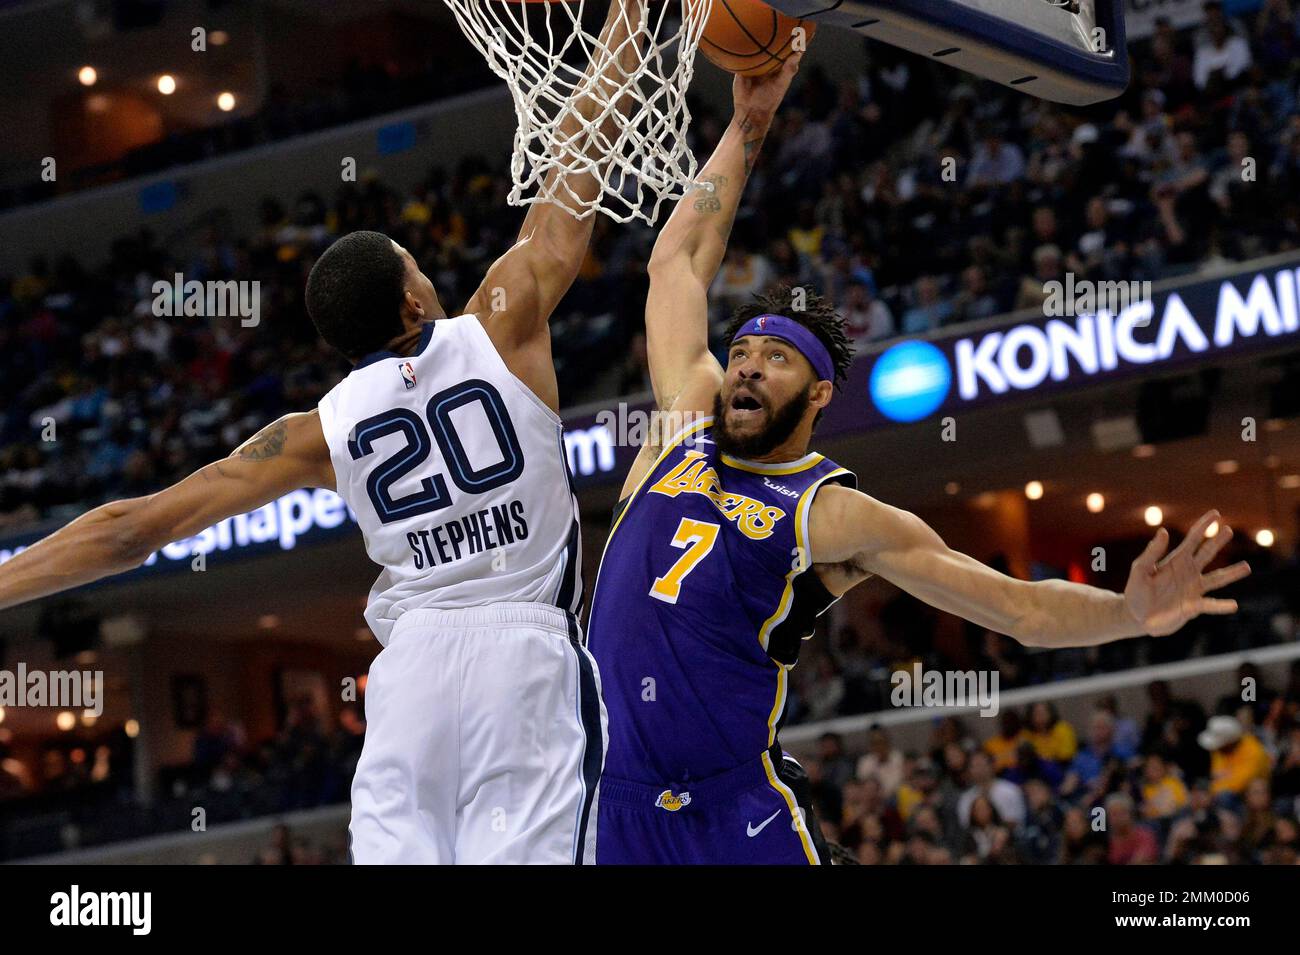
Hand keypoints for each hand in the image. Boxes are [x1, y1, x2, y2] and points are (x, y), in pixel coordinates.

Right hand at [731, 24, 814, 119]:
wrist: (750, 110)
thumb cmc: (769, 99)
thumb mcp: (781, 84)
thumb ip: (789, 69)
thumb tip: (797, 53)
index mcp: (782, 65)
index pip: (793, 48)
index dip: (800, 38)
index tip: (806, 26)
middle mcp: (771, 62)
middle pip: (777, 43)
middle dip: (782, 32)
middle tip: (786, 18)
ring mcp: (758, 63)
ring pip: (760, 47)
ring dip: (762, 36)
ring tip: (763, 21)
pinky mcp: (745, 66)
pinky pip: (744, 54)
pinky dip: (744, 46)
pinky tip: (742, 35)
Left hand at [1124, 509, 1251, 636]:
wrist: (1136, 616)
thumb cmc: (1136, 590)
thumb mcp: (1140, 570)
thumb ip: (1152, 553)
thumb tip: (1163, 531)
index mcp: (1176, 560)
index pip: (1193, 539)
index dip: (1203, 526)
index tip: (1215, 513)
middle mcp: (1189, 572)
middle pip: (1207, 553)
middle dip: (1217, 541)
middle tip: (1228, 530)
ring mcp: (1193, 589)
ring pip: (1217, 578)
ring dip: (1231, 573)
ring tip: (1246, 567)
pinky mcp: (1193, 607)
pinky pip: (1210, 605)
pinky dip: (1221, 605)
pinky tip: (1233, 605)